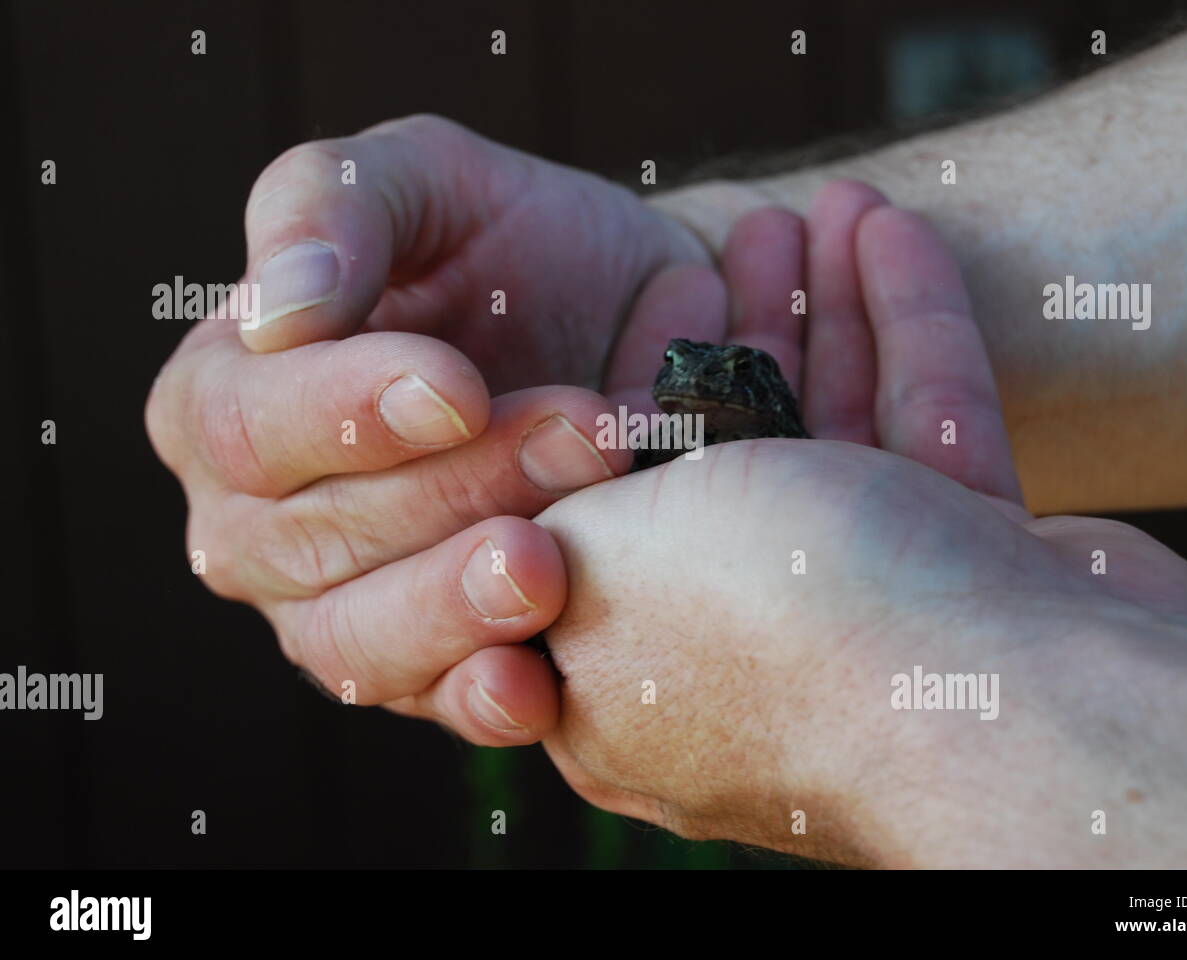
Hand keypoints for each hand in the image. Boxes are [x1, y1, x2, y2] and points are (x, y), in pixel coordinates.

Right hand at [145, 114, 717, 744]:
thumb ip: (330, 208)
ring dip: (460, 601)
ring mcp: (342, 603)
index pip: (243, 431)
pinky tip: (531, 679)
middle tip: (583, 433)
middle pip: (314, 541)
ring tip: (553, 559)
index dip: (344, 414)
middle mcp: (261, 522)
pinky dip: (480, 700)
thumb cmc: (508, 243)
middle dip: (455, 489)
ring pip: (358, 642)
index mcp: (229, 400)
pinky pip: (435, 704)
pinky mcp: (435, 660)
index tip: (460, 387)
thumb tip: (276, 309)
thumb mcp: (423, 180)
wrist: (629, 322)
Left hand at [535, 196, 1186, 866]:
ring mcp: (866, 624)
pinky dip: (911, 336)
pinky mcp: (972, 587)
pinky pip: (927, 442)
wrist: (1027, 716)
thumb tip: (541, 505)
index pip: (603, 524)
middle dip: (739, 337)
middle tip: (746, 234)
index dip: (614, 401)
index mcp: (631, 687)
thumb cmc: (778, 629)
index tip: (637, 306)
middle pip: (731, 467)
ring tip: (825, 203)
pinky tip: (892, 229)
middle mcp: (743, 662)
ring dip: (828, 315)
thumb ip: (557, 519)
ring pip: (836, 443)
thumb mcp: (605, 559)